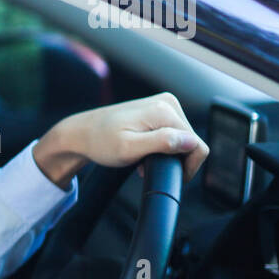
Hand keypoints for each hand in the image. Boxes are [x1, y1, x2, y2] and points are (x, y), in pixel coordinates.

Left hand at [33, 92, 209, 189]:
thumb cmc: (100, 142)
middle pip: (191, 141)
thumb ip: (162, 143)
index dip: (188, 167)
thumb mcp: (129, 149)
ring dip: (167, 154)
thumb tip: (191, 141)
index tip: (169, 176)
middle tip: (148, 167)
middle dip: (174, 159)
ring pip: (182, 138)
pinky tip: (145, 152)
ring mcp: (162, 104)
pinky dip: (162, 146)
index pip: (197, 145)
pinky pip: (172, 132)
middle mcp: (167, 102)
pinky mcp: (157, 109)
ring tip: (144, 160)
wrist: (81, 133)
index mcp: (163, 110)